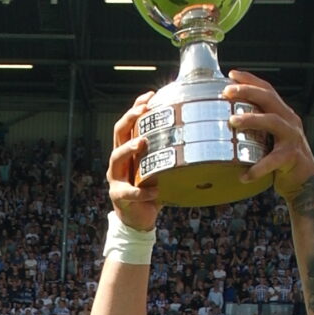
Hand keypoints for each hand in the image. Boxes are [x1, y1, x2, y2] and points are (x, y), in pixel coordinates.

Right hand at [106, 97, 163, 235]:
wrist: (138, 219)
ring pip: (116, 157)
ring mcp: (115, 178)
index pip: (128, 124)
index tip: (150, 95)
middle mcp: (118, 161)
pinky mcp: (118, 196)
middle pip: (118, 133)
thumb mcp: (160, 170)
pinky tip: (155, 191)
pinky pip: (129, 192)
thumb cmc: (151, 191)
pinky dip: (142, 192)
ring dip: (129, 148)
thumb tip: (198, 138)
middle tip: (143, 111)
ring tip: (142, 142)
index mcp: (127, 151)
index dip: (136, 107)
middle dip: (129, 119)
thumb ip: (169, 155)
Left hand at [222, 71, 313, 196]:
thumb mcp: (270, 139)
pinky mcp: (292, 157)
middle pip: (269, 98)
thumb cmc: (282, 161)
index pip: (267, 90)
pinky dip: (258, 168)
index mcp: (283, 114)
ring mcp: (292, 138)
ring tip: (232, 121)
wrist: (306, 182)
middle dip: (248, 91)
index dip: (250, 80)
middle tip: (227, 91)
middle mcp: (290, 121)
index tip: (231, 74)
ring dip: (252, 119)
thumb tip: (227, 124)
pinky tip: (244, 175)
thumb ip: (256, 129)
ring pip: (272, 121)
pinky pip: (273, 160)